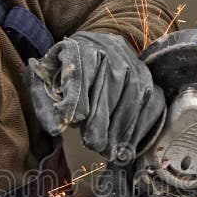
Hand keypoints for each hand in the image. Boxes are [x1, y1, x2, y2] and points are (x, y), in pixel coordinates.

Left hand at [26, 31, 165, 163]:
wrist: (94, 53)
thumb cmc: (65, 73)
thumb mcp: (46, 82)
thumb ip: (45, 102)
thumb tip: (55, 128)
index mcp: (81, 47)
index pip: (81, 70)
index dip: (77, 97)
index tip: (71, 121)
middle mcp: (111, 48)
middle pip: (111, 83)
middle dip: (101, 118)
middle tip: (92, 144)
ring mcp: (133, 62)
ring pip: (134, 93)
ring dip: (122, 125)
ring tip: (109, 149)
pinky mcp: (148, 77)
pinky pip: (151, 101)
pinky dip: (140, 127)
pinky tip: (127, 145)